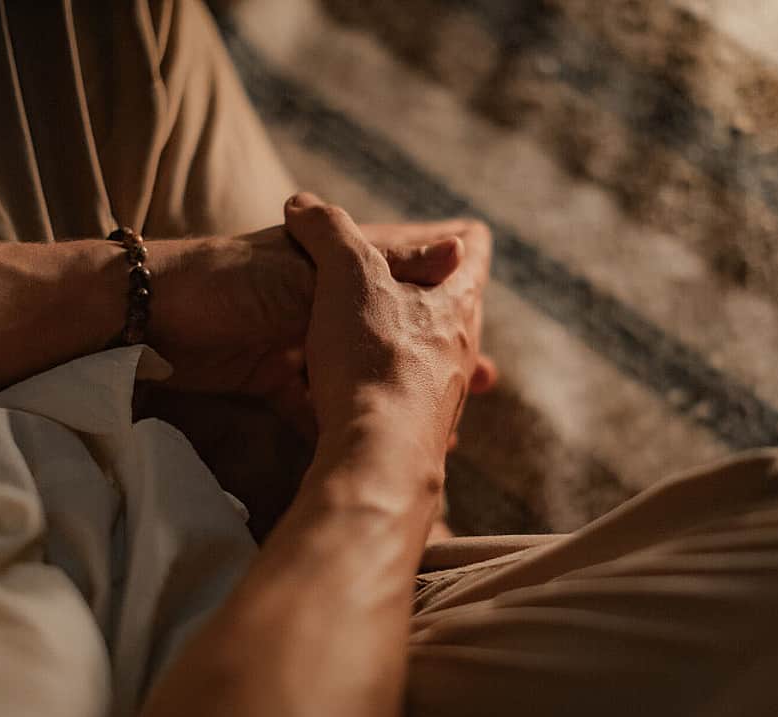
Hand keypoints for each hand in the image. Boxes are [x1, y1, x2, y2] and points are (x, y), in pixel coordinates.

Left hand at [147, 225, 461, 395]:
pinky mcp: (275, 379)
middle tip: (485, 375)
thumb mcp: (306, 274)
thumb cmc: (229, 285)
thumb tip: (462, 250)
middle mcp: (320, 296)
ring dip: (398, 391)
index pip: (403, 254)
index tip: (487, 283)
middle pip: (391, 318)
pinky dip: (344, 418)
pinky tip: (374, 444)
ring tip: (446, 422)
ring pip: (362, 365)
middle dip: (434, 348)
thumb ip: (377, 266)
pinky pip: (320, 401)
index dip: (447, 267)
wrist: (149, 319)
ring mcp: (298, 338)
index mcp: (332, 261)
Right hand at [284, 192, 491, 457]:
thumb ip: (329, 231)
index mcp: (450, 301)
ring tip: (417, 349)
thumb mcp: (346, 274)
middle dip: (450, 300)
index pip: (472, 255)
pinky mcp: (415, 436)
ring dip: (427, 353)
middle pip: (460, 315)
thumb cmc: (370, 353)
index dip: (467, 239)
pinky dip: (394, 403)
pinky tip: (374, 413)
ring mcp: (441, 396)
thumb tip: (305, 204)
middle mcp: (456, 350)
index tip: (469, 232)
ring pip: (438, 365)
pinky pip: (403, 410)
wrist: (376, 450)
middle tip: (450, 287)